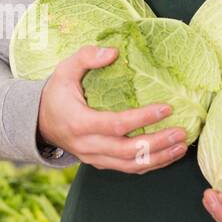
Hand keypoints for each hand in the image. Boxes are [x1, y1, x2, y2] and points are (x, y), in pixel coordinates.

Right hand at [36, 44, 186, 173]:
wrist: (40, 123)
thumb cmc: (56, 95)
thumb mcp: (64, 70)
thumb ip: (86, 57)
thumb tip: (113, 52)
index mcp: (79, 122)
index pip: (115, 124)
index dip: (142, 118)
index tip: (166, 108)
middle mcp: (87, 145)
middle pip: (128, 151)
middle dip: (158, 143)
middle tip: (181, 133)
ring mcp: (94, 157)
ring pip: (130, 165)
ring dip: (159, 158)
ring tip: (182, 146)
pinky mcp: (100, 163)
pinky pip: (128, 169)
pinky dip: (150, 165)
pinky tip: (168, 155)